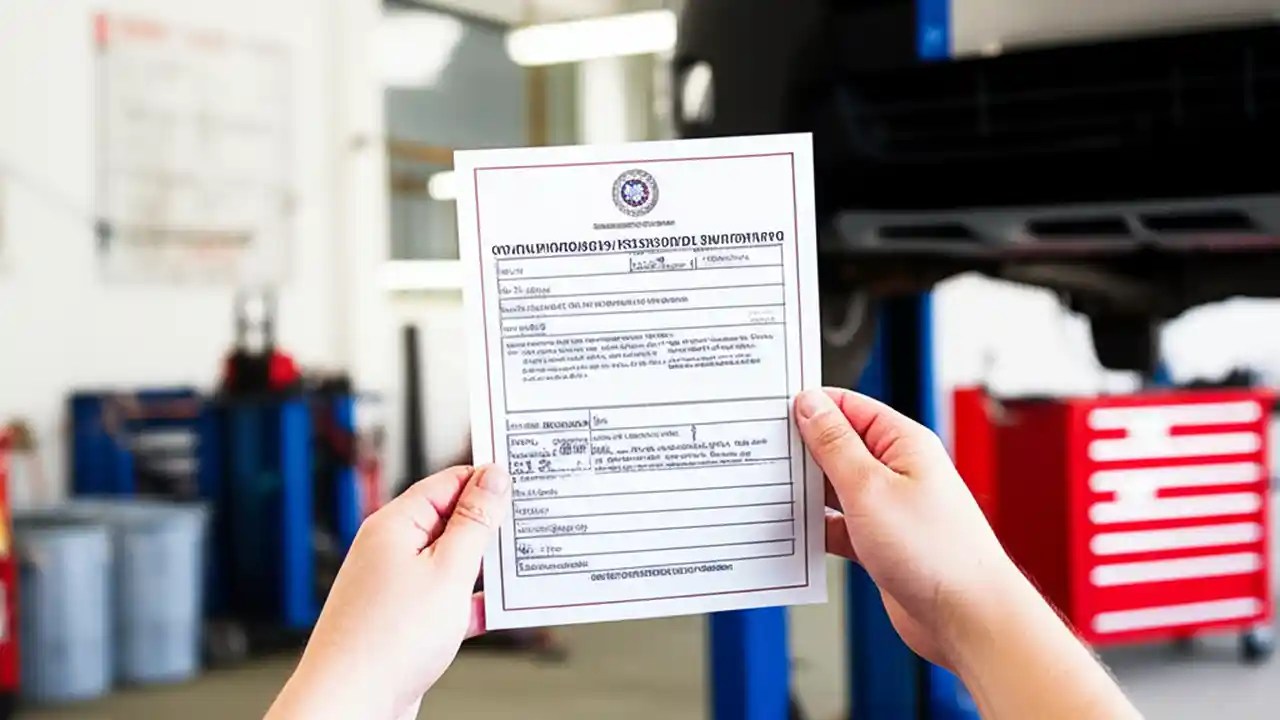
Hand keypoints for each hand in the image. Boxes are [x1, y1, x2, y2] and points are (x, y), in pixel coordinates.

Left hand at [266, 465, 510, 719]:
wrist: (350, 706)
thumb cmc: (384, 643)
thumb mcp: (447, 572)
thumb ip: (474, 523)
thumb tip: (492, 478)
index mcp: (396, 525)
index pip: (449, 482)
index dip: (487, 478)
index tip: (524, 476)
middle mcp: (392, 551)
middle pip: (453, 521)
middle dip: (492, 524)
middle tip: (533, 520)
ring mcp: (398, 587)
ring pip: (454, 563)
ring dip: (487, 567)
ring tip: (524, 564)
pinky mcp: (406, 620)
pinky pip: (449, 599)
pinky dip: (475, 602)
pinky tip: (501, 608)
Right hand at [795, 388, 1016, 668]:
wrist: (966, 617)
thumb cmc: (935, 551)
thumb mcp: (870, 487)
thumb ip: (834, 444)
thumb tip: (810, 405)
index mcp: (903, 443)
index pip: (848, 406)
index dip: (810, 405)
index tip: (770, 410)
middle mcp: (897, 470)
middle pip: (838, 446)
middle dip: (802, 450)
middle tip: (760, 452)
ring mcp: (888, 507)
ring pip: (834, 488)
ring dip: (806, 492)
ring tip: (768, 491)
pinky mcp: (879, 541)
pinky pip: (838, 525)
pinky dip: (817, 528)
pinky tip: (794, 532)